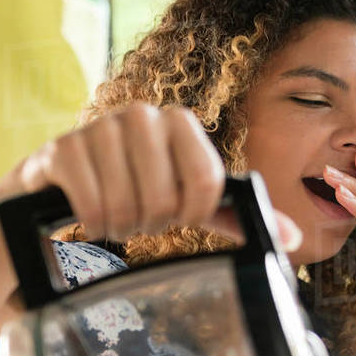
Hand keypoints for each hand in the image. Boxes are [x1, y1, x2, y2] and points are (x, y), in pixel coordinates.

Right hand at [8, 102, 302, 249]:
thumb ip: (241, 217)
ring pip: (127, 205)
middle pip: (165, 199)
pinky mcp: (61, 148)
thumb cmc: (140, 192)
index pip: (207, 183)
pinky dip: (94, 224)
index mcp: (180, 123)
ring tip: (117, 215)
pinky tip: (91, 215)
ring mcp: (98, 127)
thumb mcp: (191, 203)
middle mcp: (141, 116)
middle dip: (153, 223)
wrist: (64, 187)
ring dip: (122, 226)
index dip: (193, 213)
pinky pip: (90, 205)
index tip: (180, 215)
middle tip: (142, 217)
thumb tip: (294, 239)